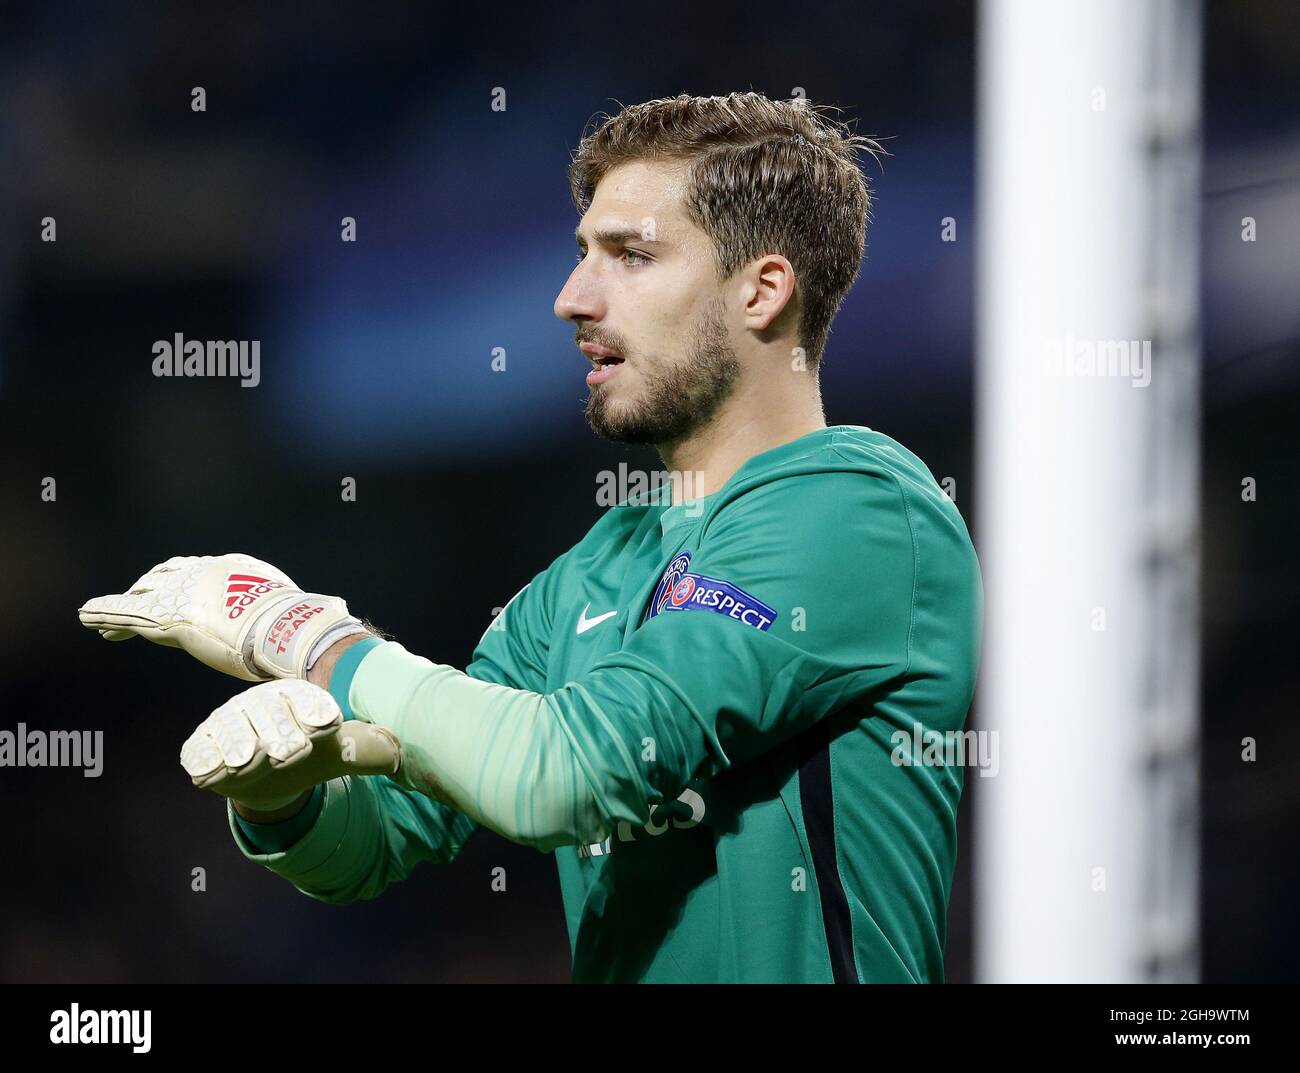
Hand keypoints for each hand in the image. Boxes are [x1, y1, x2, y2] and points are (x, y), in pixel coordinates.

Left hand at [78, 553, 363, 680]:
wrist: (282, 630)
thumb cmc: (300, 626)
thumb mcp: (308, 613)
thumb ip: (317, 610)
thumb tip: (341, 611)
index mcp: (236, 569)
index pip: (204, 571)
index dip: (188, 583)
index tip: (182, 595)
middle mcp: (205, 573)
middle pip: (169, 577)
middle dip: (151, 589)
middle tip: (138, 603)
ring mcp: (182, 593)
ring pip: (144, 596)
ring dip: (123, 608)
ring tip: (101, 617)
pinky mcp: (165, 616)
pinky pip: (125, 612)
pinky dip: (104, 613)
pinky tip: (86, 617)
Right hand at [180, 679, 402, 811]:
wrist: (271, 774)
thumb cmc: (312, 753)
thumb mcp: (342, 753)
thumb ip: (369, 750)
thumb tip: (399, 753)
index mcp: (297, 698)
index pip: (306, 699)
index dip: (314, 710)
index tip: (325, 726)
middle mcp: (260, 705)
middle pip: (267, 712)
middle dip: (278, 730)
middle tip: (289, 752)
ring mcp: (229, 724)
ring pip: (231, 729)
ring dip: (239, 743)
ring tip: (247, 760)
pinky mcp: (204, 747)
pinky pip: (199, 751)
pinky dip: (204, 759)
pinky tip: (210, 770)